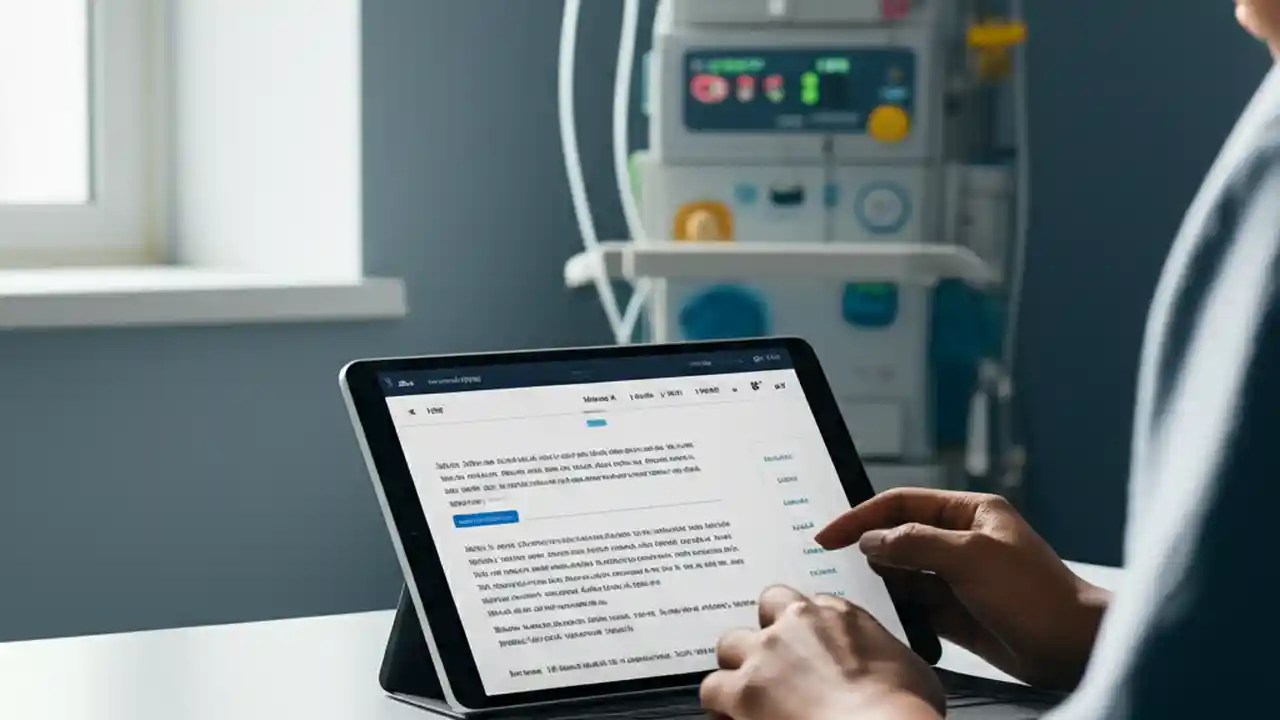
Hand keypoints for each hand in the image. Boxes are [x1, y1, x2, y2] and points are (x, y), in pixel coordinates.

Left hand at [700, 585, 944, 719]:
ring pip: (731, 643)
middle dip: (768, 631)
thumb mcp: (909, 666)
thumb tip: (882, 666)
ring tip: (747, 690)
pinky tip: (730, 716)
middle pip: (767, 609)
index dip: (808, 628)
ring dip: (738, 664)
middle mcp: (796, 624)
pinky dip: (719, 703)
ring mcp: (765, 653)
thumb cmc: (904, 708)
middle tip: (777, 660)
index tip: (811, 646)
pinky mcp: (742, 689)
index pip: (812, 605)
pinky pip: (712, 687)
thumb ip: (881, 651)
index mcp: (840, 615)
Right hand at [816, 489, 1109, 689]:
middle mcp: (961, 540)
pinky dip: (899, 611)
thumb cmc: (1037, 594)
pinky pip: (916, 606)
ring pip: (904, 574)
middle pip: (899, 536)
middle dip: (869, 550)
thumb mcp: (970, 557)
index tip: (829, 534)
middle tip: (835, 566)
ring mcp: (959, 577)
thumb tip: (871, 541)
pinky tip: (886, 618)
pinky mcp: (958, 612)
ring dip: (883, 583)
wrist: (1074, 648)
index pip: (902, 503)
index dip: (861, 516)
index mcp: (969, 512)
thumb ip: (915, 544)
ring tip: (860, 595)